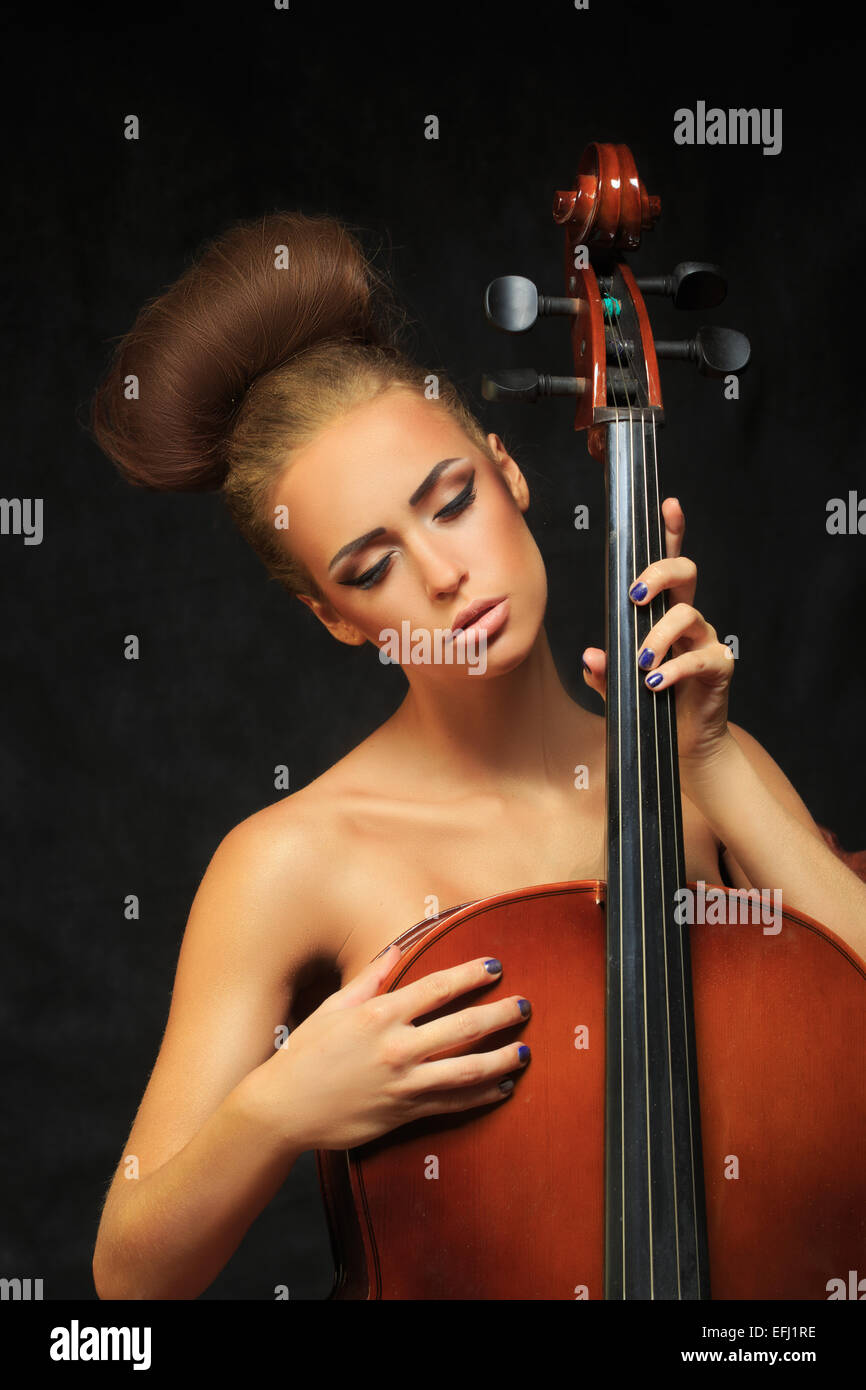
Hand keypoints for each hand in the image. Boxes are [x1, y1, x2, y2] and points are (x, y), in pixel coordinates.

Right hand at [246, 945, 530, 1150]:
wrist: (282, 1110)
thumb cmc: (304, 1054)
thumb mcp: (333, 1007)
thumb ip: (370, 978)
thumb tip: (397, 947)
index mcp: (379, 1015)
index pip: (438, 988)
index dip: (472, 975)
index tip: (496, 967)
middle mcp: (396, 1048)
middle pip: (463, 1026)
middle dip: (500, 1014)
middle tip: (526, 1005)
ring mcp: (403, 1084)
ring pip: (467, 1069)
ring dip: (502, 1057)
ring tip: (526, 1049)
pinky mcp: (404, 1113)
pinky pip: (453, 1104)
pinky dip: (482, 1095)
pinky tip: (503, 1086)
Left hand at [581, 497, 734, 772]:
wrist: (684, 749)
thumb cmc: (652, 708)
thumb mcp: (618, 689)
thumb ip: (604, 671)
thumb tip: (589, 655)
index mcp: (664, 614)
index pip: (668, 567)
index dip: (671, 534)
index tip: (667, 506)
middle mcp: (688, 620)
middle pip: (685, 573)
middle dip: (660, 572)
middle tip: (635, 595)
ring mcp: (706, 641)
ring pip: (688, 615)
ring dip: (658, 635)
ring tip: (641, 661)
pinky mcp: (718, 668)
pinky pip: (699, 658)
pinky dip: (674, 670)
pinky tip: (655, 683)